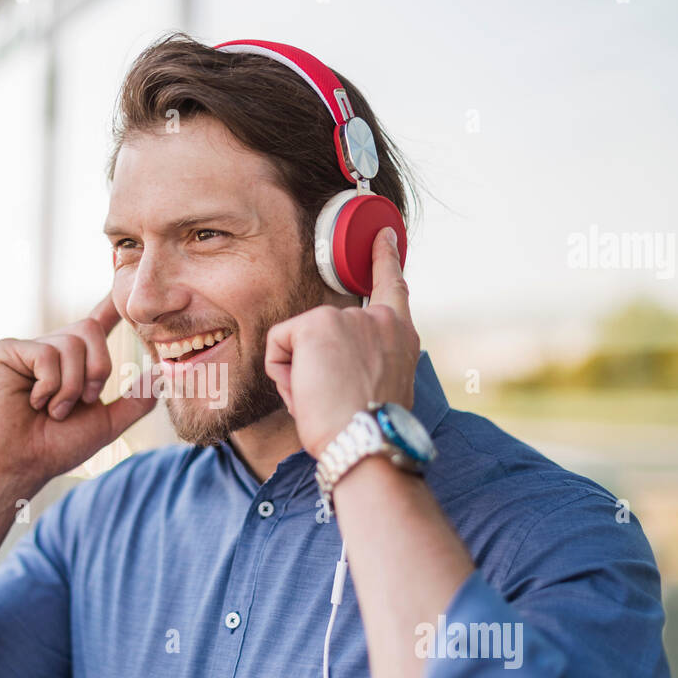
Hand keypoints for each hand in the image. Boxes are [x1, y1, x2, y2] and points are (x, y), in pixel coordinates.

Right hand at [0, 293, 157, 484]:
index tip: (122, 286)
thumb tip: (161, 373)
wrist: (19, 463)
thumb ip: (136, 400)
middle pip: (90, 330)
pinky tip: (32, 402)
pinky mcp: (8, 350)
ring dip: (70, 387)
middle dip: (96, 369)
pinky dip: (48, 385)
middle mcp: (53, 348)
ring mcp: (29, 348)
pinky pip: (45, 353)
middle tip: (83, 401)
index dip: (111, 303)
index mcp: (75, 362)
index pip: (98, 323)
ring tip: (52, 409)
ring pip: (70, 344)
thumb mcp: (107, 423)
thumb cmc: (56, 447)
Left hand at [263, 226, 419, 457]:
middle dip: (317, 366)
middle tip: (336, 400)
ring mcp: (347, 317)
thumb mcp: (382, 389)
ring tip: (324, 399)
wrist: (366, 442)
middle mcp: (378, 319)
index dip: (385, 258)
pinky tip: (307, 391)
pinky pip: (278, 347)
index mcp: (400, 334)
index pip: (393, 286)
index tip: (383, 235)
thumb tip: (333, 362)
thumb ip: (368, 360)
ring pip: (299, 344)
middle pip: (324, 331)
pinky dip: (282, 375)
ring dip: (301, 376)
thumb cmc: (369, 432)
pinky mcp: (316, 324)